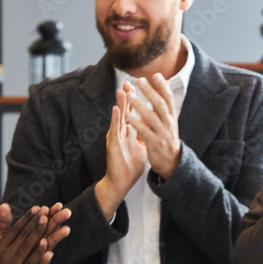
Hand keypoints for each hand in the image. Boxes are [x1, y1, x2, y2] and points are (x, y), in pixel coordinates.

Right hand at [0, 202, 71, 263]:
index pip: (14, 230)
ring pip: (28, 246)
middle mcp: (6, 255)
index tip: (36, 209)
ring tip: (47, 220)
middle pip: (23, 235)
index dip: (26, 219)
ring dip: (38, 232)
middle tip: (45, 210)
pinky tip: (47, 244)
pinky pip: (31, 263)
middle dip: (34, 221)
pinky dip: (39, 253)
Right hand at [95, 86, 146, 219]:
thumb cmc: (129, 165)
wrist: (120, 182)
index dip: (135, 100)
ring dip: (120, 103)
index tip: (140, 88)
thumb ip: (142, 135)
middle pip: (124, 111)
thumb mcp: (140, 146)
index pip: (131, 112)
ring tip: (122, 90)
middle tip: (129, 82)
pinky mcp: (113, 145)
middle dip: (127, 97)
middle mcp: (120, 132)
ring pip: (118, 118)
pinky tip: (117, 110)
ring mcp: (116, 137)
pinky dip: (115, 119)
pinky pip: (115, 130)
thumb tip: (149, 126)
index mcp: (127, 132)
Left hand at [127, 74, 180, 178]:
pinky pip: (144, 131)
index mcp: (171, 116)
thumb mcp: (169, 119)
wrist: (171, 162)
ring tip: (130, 95)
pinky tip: (127, 116)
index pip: (168, 98)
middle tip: (140, 80)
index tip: (156, 75)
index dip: (162, 87)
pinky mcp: (155, 143)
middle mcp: (169, 123)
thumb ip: (165, 102)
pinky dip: (136, 123)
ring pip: (151, 117)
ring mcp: (162, 133)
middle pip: (160, 105)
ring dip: (140, 105)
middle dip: (150, 92)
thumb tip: (165, 82)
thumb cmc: (167, 137)